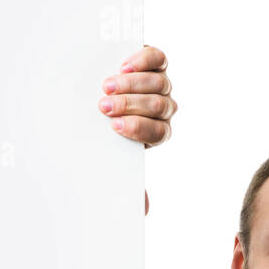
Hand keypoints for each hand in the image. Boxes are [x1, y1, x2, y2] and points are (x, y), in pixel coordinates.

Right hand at [98, 45, 175, 213]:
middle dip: (129, 106)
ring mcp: (161, 84)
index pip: (158, 132)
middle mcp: (164, 109)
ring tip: (107, 86)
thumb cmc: (109, 139)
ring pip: (159, 83)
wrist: (104, 101)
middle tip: (104, 106)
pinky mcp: (154, 62)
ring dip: (132, 86)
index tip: (115, 128)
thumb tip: (144, 211)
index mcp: (158, 133)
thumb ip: (127, 182)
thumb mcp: (115, 159)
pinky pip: (157, 58)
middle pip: (158, 106)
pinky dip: (142, 59)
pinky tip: (123, 65)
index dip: (138, 129)